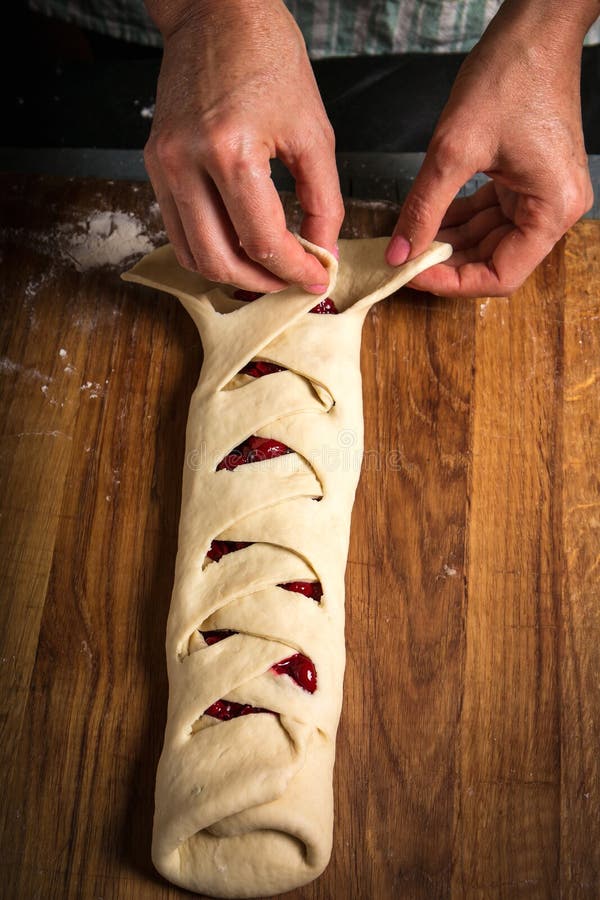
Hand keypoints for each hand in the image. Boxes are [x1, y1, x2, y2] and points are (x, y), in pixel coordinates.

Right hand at [144, 0, 342, 292]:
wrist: (217, 13)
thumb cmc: (269, 59)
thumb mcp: (314, 132)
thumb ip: (324, 201)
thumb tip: (322, 252)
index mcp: (231, 149)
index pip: (262, 239)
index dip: (294, 270)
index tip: (316, 279)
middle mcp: (186, 161)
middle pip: (218, 260)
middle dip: (260, 282)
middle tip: (289, 283)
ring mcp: (163, 164)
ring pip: (191, 254)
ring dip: (230, 273)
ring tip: (264, 271)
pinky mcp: (154, 163)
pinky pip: (177, 228)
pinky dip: (208, 248)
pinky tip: (238, 245)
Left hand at [386, 0, 594, 296]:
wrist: (536, 26)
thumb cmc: (511, 74)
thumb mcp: (455, 149)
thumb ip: (424, 208)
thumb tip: (397, 254)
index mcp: (552, 209)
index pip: (501, 276)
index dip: (454, 283)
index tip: (413, 275)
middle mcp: (554, 209)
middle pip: (495, 261)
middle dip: (448, 264)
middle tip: (403, 261)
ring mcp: (542, 194)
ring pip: (489, 240)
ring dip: (449, 243)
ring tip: (408, 242)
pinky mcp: (526, 179)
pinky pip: (490, 214)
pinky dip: (458, 220)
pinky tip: (426, 221)